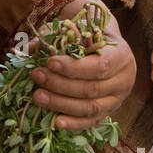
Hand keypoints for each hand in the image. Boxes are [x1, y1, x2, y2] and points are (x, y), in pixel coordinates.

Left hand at [28, 0, 135, 131]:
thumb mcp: (79, 28)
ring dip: (61, 103)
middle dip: (60, 84)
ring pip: (90, 107)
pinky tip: (55, 122)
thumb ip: (56, 36)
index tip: (49, 62)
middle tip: (36, 76)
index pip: (99, 66)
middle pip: (92, 88)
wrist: (107, 49)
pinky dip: (73, 123)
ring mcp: (117, 99)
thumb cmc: (90, 36)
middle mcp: (124, 79)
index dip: (73, 67)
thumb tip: (28, 48)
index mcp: (121, 55)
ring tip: (37, 96)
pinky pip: (91, 121)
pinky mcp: (108, 113)